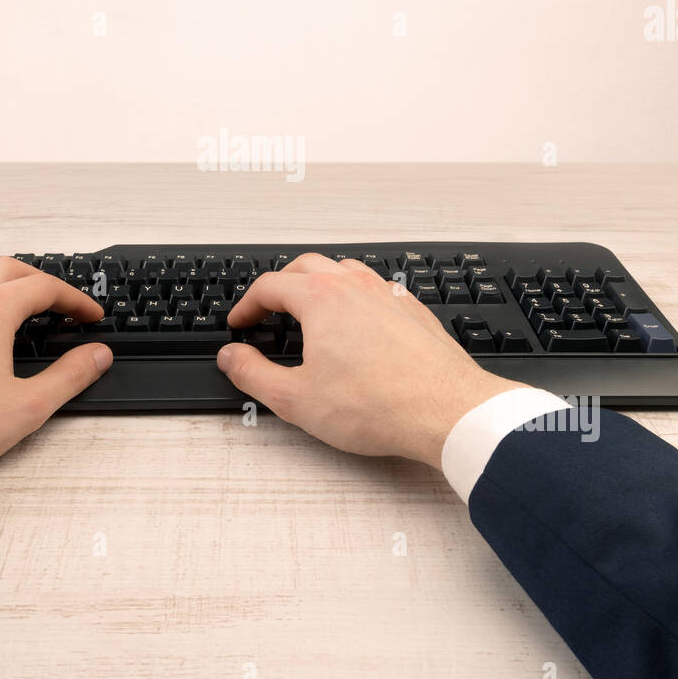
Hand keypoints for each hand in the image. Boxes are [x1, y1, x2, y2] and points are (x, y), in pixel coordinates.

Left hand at [0, 257, 110, 488]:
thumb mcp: (25, 407)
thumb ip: (68, 377)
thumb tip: (95, 356)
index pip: (45, 288)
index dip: (75, 300)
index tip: (90, 315)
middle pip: (9, 269)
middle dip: (42, 282)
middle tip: (62, 305)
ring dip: (2, 280)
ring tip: (18, 301)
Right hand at [219, 254, 522, 467]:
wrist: (445, 411)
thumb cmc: (380, 405)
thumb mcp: (297, 399)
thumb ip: (254, 374)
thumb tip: (232, 357)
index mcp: (321, 298)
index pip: (270, 285)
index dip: (247, 305)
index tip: (241, 323)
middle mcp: (354, 286)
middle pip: (306, 267)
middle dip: (280, 285)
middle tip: (268, 310)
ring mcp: (388, 294)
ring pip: (344, 271)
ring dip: (319, 282)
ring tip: (309, 309)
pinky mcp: (413, 310)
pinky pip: (376, 287)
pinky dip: (355, 296)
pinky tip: (357, 322)